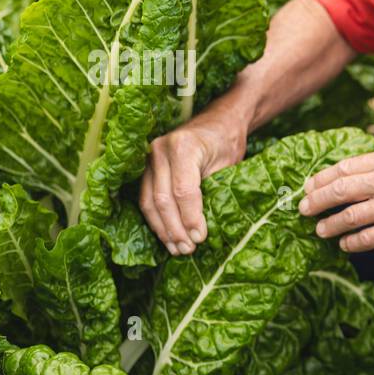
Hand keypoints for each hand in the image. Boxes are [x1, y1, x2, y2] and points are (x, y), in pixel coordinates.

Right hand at [139, 107, 248, 254]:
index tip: (200, 237)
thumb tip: (204, 230)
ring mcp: (148, 158)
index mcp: (184, 146)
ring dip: (162, 230)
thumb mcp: (229, 166)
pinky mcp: (144, 168)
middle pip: (162, 198)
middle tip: (189, 249)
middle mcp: (160, 150)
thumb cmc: (225, 144)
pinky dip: (155, 221)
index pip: (183, 189)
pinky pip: (145, 199)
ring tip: (177, 249)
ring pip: (148, 202)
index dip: (191, 217)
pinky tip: (167, 238)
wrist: (215, 124)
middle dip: (175, 228)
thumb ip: (214, 192)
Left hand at [298, 148, 373, 252]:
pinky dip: (351, 243)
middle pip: (341, 190)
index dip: (321, 179)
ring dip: (330, 225)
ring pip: (350, 217)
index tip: (308, 187)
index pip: (345, 167)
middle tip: (302, 209)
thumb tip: (346, 178)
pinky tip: (344, 245)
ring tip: (320, 230)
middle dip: (316, 201)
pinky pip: (366, 238)